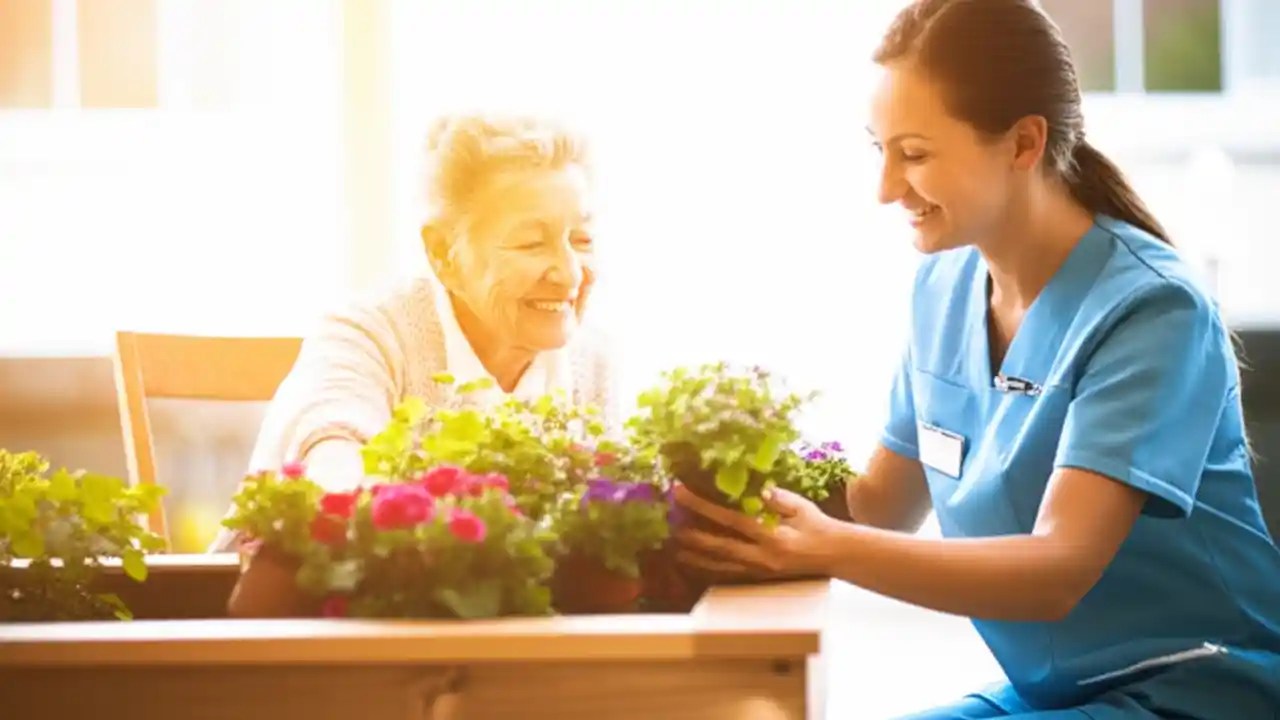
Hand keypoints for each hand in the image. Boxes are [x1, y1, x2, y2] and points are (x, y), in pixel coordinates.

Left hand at [671, 484, 840, 578]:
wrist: (835, 555)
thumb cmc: (817, 526)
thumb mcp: (800, 506)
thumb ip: (777, 498)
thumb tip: (754, 490)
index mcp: (772, 536)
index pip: (730, 519)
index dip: (703, 506)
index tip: (682, 493)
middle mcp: (763, 557)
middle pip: (720, 547)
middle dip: (693, 537)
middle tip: (671, 527)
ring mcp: (761, 571)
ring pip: (721, 566)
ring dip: (697, 558)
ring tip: (676, 550)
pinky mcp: (761, 578)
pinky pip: (730, 575)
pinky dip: (711, 570)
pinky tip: (696, 565)